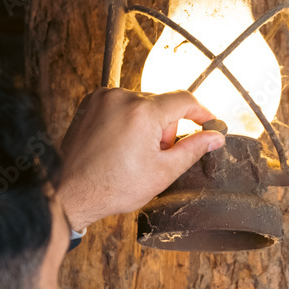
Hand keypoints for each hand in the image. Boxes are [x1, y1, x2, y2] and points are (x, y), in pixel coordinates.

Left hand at [56, 88, 226, 230]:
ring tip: (131, 152)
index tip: (209, 123)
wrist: (72, 192)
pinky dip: (127, 119)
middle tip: (154, 155)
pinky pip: (121, 103)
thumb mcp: (162, 172)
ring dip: (145, 123)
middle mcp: (122, 97)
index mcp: (143, 112)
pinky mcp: (90, 101)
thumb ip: (193, 149)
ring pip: (141, 104)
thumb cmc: (114, 187)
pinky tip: (118, 143)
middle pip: (161, 104)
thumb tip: (216, 137)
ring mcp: (103, 97)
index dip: (201, 112)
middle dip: (165, 127)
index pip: (184, 100)